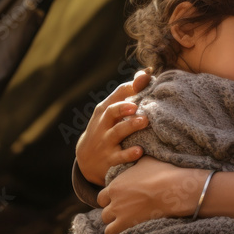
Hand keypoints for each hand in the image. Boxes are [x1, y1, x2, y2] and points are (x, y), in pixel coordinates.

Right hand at [76, 70, 152, 184]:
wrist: (86, 160)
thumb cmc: (105, 129)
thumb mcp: (110, 112)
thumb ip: (127, 94)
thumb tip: (146, 73)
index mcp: (105, 110)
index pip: (118, 94)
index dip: (132, 86)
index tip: (146, 79)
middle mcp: (103, 124)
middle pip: (111, 111)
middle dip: (123, 107)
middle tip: (137, 105)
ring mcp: (105, 142)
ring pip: (117, 132)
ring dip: (130, 126)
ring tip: (143, 121)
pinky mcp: (109, 160)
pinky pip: (119, 157)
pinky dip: (128, 154)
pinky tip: (139, 151)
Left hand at [97, 157, 208, 233]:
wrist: (172, 188)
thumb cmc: (162, 173)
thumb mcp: (146, 161)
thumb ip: (136, 161)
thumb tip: (138, 153)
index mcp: (115, 185)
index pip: (102, 197)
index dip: (110, 200)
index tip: (119, 202)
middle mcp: (114, 200)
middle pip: (104, 212)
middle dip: (113, 213)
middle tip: (124, 214)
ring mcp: (119, 214)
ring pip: (107, 224)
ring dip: (115, 225)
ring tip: (126, 225)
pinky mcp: (126, 225)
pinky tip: (126, 232)